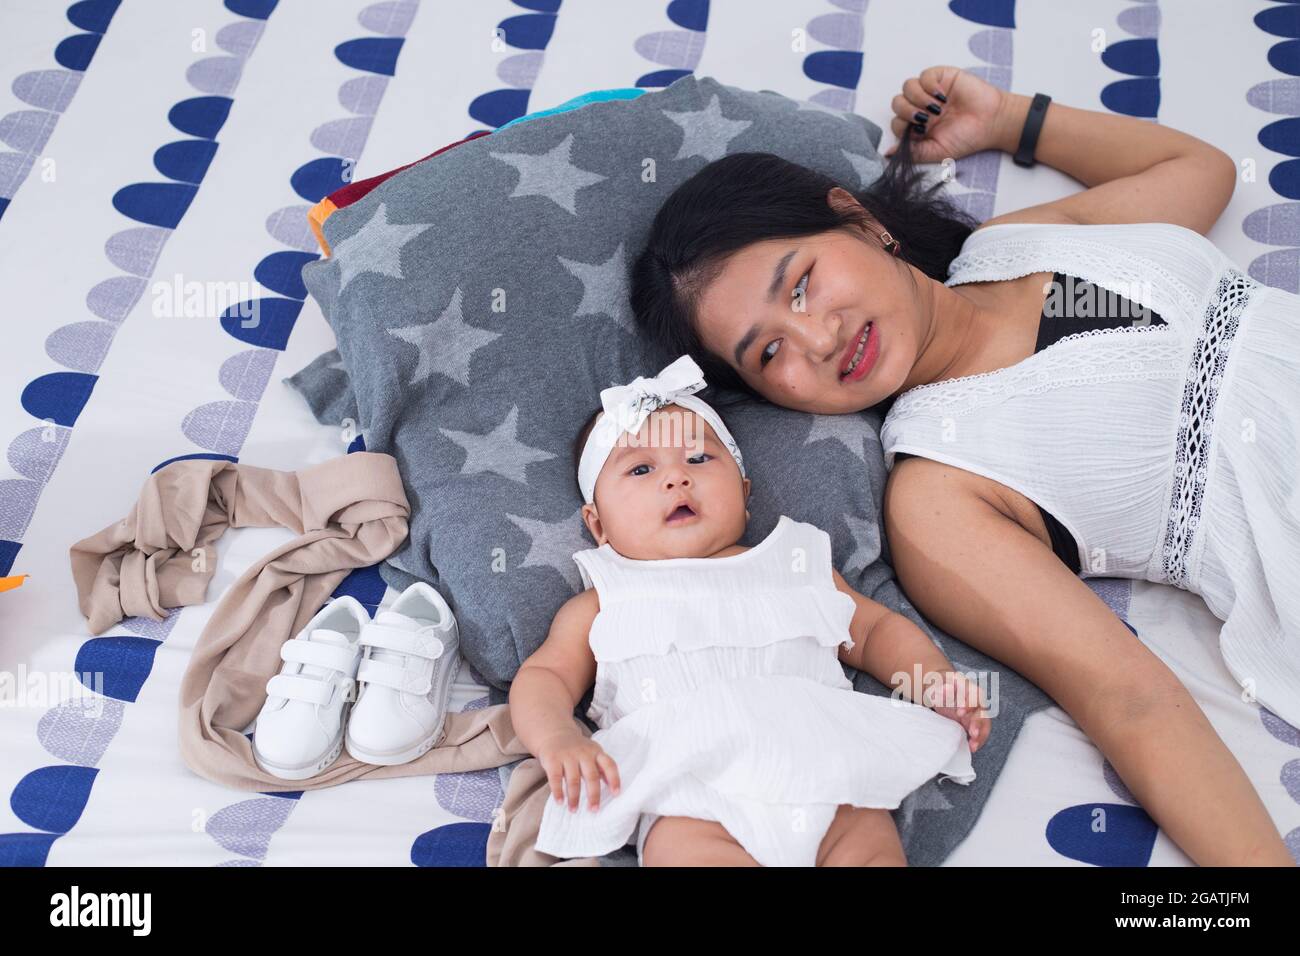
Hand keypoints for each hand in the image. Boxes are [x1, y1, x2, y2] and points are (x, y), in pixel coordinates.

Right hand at [537, 732, 621, 811]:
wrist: (555, 734)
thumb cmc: (577, 749)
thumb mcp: (593, 753)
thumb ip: (602, 768)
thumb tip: (614, 788)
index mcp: (596, 752)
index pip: (609, 765)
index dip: (614, 779)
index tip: (616, 794)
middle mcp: (584, 753)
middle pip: (591, 775)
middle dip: (594, 795)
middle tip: (594, 810)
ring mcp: (568, 755)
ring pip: (573, 779)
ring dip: (574, 797)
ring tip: (574, 809)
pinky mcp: (553, 759)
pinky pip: (555, 778)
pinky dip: (558, 791)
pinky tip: (560, 802)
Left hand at [883, 65, 1005, 163]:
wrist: (991, 123)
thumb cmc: (965, 138)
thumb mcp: (936, 152)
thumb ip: (912, 153)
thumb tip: (887, 154)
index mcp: (917, 126)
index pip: (896, 122)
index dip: (903, 126)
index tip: (921, 132)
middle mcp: (920, 107)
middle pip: (897, 103)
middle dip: (907, 112)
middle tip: (926, 119)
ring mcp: (930, 91)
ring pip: (907, 87)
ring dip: (918, 98)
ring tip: (936, 108)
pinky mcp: (941, 77)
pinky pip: (924, 75)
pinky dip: (929, 86)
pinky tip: (942, 97)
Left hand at [923, 671, 991, 752]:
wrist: (939, 689)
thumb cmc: (940, 685)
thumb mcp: (937, 683)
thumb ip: (941, 687)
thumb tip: (946, 688)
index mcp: (968, 688)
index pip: (975, 694)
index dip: (970, 704)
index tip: (960, 713)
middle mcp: (976, 701)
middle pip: (982, 711)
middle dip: (978, 722)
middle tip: (972, 732)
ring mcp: (976, 712)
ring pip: (984, 723)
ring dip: (981, 735)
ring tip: (974, 745)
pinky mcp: (973, 722)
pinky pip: (981, 732)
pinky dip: (978, 740)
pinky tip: (972, 747)